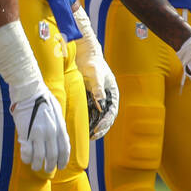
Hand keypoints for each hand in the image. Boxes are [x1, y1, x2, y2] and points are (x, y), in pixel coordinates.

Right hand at [9, 76, 70, 171]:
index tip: (61, 166)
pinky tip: (26, 159)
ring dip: (37, 164)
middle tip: (48, 170)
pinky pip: (26, 151)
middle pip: (52, 155)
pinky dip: (26, 158)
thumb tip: (60, 138)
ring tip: (36, 167)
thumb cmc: (43, 100)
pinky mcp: (25, 133)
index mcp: (60, 127)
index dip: (63, 159)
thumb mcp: (57, 113)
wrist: (29, 91)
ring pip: (39, 156)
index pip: (64, 148)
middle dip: (50, 165)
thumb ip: (59, 126)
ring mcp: (38, 133)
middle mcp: (51, 132)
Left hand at [74, 9, 118, 139]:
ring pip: (96, 116)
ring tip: (85, 135)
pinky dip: (85, 119)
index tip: (98, 130)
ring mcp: (96, 98)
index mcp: (112, 93)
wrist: (82, 53)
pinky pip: (87, 111)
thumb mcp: (96, 73)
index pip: (111, 112)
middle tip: (92, 136)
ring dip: (92, 125)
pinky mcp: (86, 97)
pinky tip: (78, 125)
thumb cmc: (92, 61)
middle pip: (105, 117)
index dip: (106, 123)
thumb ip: (98, 87)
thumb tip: (101, 100)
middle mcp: (105, 97)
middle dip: (100, 128)